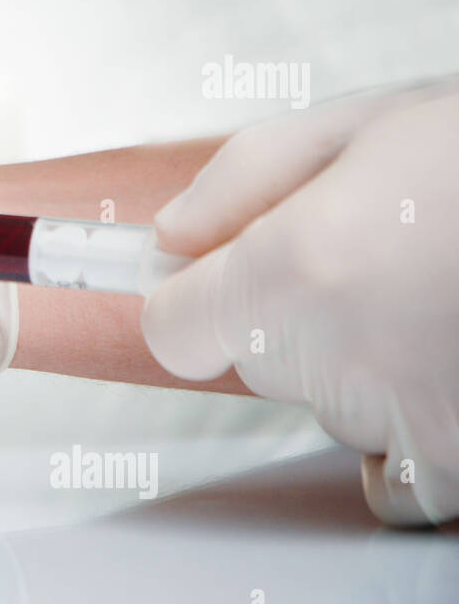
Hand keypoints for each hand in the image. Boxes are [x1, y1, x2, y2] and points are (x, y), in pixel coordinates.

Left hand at [142, 78, 458, 524]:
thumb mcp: (359, 125)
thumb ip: (241, 180)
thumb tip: (172, 238)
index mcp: (296, 269)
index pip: (174, 331)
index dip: (190, 299)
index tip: (208, 281)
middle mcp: (341, 359)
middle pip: (251, 362)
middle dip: (286, 313)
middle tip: (371, 256)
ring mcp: (406, 421)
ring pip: (323, 405)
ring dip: (355, 364)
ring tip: (432, 296)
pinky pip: (390, 478)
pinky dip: (405, 437)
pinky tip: (446, 365)